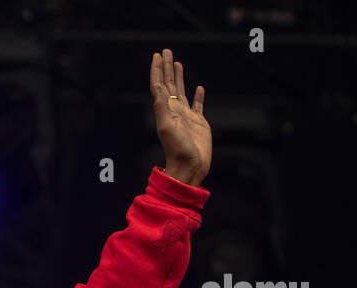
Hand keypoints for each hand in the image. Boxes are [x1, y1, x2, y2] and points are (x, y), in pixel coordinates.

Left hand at [150, 49, 211, 185]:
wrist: (190, 166)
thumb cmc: (178, 149)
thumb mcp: (166, 126)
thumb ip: (161, 107)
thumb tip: (158, 89)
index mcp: (166, 109)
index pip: (160, 84)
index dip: (158, 69)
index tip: (157, 55)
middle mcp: (174, 109)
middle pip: (170, 83)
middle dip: (167, 67)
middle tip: (166, 51)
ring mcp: (186, 115)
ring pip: (181, 90)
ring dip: (179, 76)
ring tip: (177, 63)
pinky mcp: (198, 122)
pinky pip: (197, 105)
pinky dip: (197, 96)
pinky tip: (198, 88)